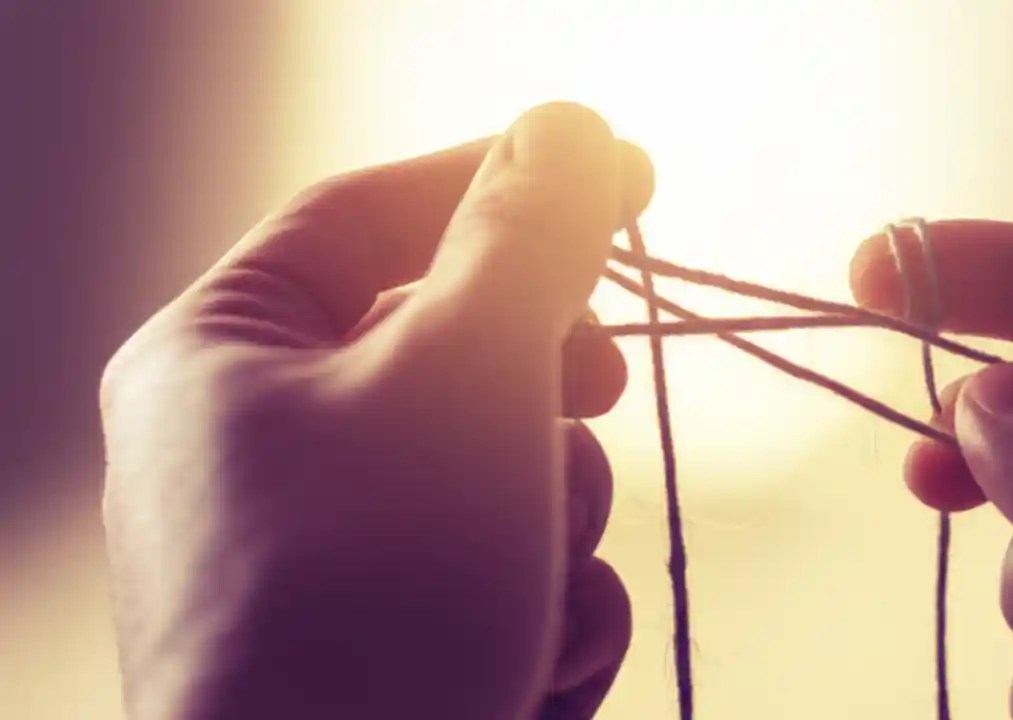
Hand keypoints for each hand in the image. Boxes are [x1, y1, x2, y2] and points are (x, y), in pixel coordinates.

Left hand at [100, 102, 652, 719]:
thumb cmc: (368, 602)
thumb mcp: (458, 377)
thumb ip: (523, 239)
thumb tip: (571, 131)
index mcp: (221, 362)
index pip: (367, 215)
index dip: (498, 178)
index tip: (623, 172)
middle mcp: (265, 454)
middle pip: (450, 347)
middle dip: (539, 389)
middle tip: (585, 393)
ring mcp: (336, 560)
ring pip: (503, 471)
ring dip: (556, 519)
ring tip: (528, 590)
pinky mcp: (398, 644)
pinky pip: (506, 573)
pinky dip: (545, 607)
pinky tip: (527, 669)